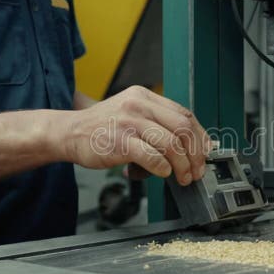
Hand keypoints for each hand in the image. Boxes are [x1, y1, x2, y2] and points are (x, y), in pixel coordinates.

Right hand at [61, 86, 211, 185]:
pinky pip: (152, 156)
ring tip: (182, 177)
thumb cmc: (102, 129)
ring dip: (182, 165)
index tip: (205, 152)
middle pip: (183, 128)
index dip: (200, 136)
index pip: (184, 114)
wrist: (69, 132)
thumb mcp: (131, 114)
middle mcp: (139, 105)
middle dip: (195, 153)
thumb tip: (190, 144)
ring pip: (171, 144)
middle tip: (196, 170)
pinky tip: (163, 173)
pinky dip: (163, 168)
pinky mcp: (120, 141)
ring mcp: (129, 122)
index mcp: (145, 96)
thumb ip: (157, 123)